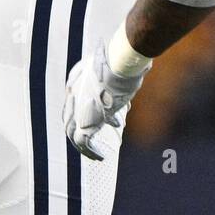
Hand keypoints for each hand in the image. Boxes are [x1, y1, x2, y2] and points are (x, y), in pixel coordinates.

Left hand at [63, 43, 147, 160]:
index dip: (82, 113)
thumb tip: (144, 70)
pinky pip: (83, 142)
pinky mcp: (87, 120)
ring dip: (83, 145)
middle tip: (91, 139)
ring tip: (95, 154)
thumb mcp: (121, 65)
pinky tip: (100, 157)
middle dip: (80, 130)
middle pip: (69, 118)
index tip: (97, 119)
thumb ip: (126, 66)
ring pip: (73, 133)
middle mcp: (73, 94)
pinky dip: (90, 151)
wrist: (119, 62)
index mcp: (77, 80)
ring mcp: (78, 108)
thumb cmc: (123, 58)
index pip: (73, 102)